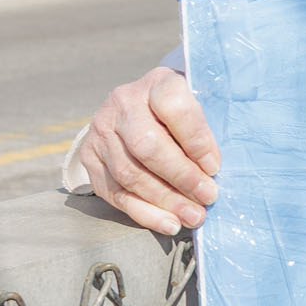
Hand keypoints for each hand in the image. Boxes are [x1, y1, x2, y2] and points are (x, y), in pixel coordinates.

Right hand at [76, 66, 220, 234]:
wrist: (139, 110)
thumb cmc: (182, 113)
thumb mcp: (199, 105)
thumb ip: (208, 129)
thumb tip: (215, 172)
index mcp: (157, 82)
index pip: (174, 106)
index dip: (196, 139)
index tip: (214, 166)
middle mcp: (123, 103)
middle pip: (147, 145)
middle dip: (181, 177)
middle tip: (208, 197)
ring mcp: (101, 131)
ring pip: (130, 174)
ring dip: (165, 201)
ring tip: (194, 216)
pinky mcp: (90, 158)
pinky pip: (116, 193)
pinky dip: (144, 213)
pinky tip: (169, 223)